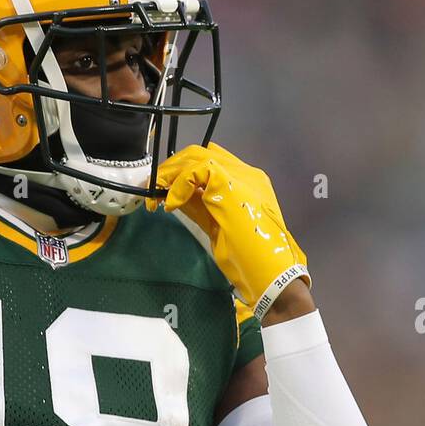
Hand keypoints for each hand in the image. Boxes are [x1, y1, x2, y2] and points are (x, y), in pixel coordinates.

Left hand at [146, 143, 310, 317]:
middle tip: (154, 191)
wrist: (270, 272)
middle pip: (198, 153)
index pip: (209, 161)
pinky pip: (195, 171)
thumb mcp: (216, 225)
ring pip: (195, 157)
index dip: (182, 171)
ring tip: (157, 198)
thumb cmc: (247, 257)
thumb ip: (199, 206)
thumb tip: (172, 197)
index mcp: (246, 182)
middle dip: (171, 169)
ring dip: (169, 175)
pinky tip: (172, 205)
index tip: (164, 192)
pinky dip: (178, 186)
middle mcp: (246, 174)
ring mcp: (240, 177)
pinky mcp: (230, 185)